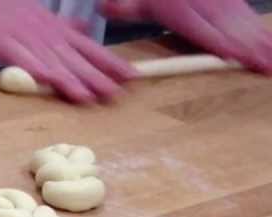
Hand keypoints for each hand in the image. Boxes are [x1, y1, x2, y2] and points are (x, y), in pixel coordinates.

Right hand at [0, 0, 135, 102]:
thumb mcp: (33, 14)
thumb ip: (59, 24)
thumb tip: (84, 29)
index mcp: (53, 26)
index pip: (87, 46)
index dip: (109, 61)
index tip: (131, 76)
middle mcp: (44, 31)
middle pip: (75, 56)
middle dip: (98, 75)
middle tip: (119, 94)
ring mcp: (23, 36)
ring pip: (53, 60)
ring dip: (72, 79)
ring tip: (91, 96)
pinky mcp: (2, 42)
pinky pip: (23, 58)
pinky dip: (37, 71)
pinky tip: (51, 83)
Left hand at [102, 0, 271, 73]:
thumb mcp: (134, 0)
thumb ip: (123, 7)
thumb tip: (105, 7)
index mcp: (180, 7)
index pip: (203, 28)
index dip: (219, 41)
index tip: (234, 55)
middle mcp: (206, 4)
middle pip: (230, 29)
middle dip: (249, 48)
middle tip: (266, 66)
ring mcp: (221, 2)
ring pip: (244, 24)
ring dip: (261, 43)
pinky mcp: (232, 2)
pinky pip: (248, 18)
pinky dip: (261, 33)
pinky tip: (270, 47)